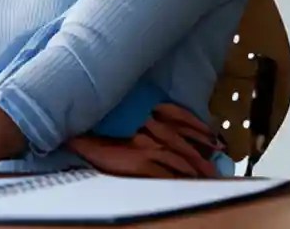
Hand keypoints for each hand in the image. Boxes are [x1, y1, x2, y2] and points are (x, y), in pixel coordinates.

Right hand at [65, 104, 219, 177]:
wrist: (73, 133)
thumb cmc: (91, 121)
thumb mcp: (114, 108)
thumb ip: (131, 110)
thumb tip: (146, 115)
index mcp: (142, 107)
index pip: (177, 115)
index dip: (196, 125)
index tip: (210, 134)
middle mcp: (147, 123)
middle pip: (182, 138)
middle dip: (200, 150)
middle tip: (216, 159)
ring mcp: (144, 143)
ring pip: (178, 156)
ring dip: (195, 166)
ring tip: (207, 174)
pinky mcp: (139, 161)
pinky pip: (165, 171)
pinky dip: (179, 177)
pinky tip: (188, 182)